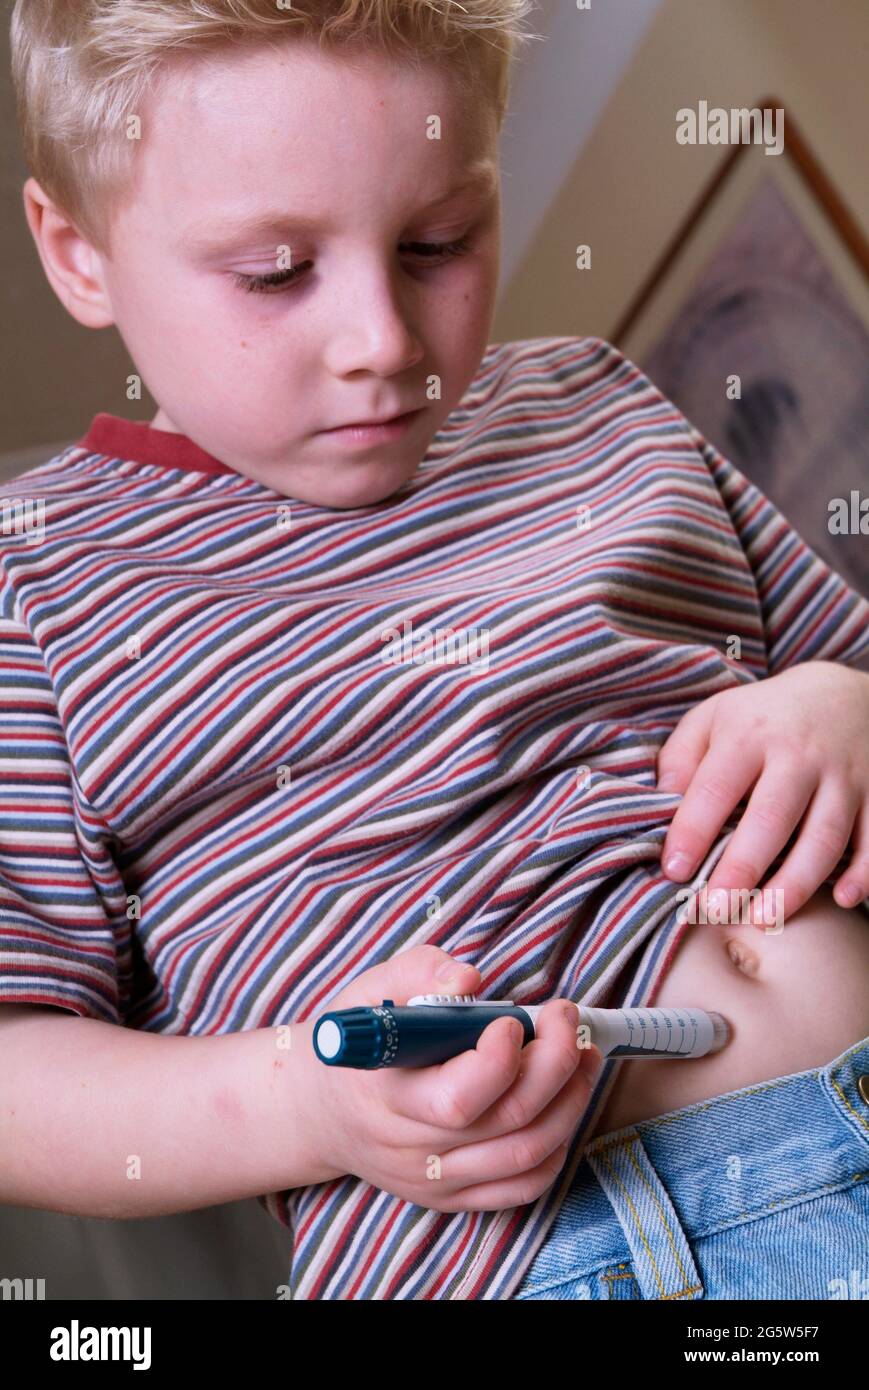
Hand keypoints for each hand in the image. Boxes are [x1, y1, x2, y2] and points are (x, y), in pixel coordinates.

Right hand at [310, 944, 602, 1211]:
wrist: (322, 1110)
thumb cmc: (360, 1041)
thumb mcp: (374, 989)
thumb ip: (421, 973)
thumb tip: (470, 980)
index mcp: (387, 1097)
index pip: (457, 1099)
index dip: (500, 1060)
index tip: (512, 1019)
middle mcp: (413, 1150)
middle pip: (507, 1124)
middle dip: (556, 1066)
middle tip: (566, 1021)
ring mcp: (436, 1181)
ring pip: (527, 1156)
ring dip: (570, 1102)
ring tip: (582, 1055)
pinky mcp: (455, 1198)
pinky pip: (524, 1185)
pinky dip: (559, 1144)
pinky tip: (564, 1100)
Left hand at [657, 662, 868, 924]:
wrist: (842, 692)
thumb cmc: (761, 717)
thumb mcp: (713, 718)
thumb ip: (681, 758)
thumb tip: (662, 804)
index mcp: (748, 733)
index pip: (716, 787)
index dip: (693, 831)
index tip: (674, 871)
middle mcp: (798, 754)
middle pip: (772, 817)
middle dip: (743, 868)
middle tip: (715, 909)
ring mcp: (842, 775)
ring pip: (824, 836)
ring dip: (795, 882)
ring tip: (763, 918)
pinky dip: (863, 871)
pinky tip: (842, 899)